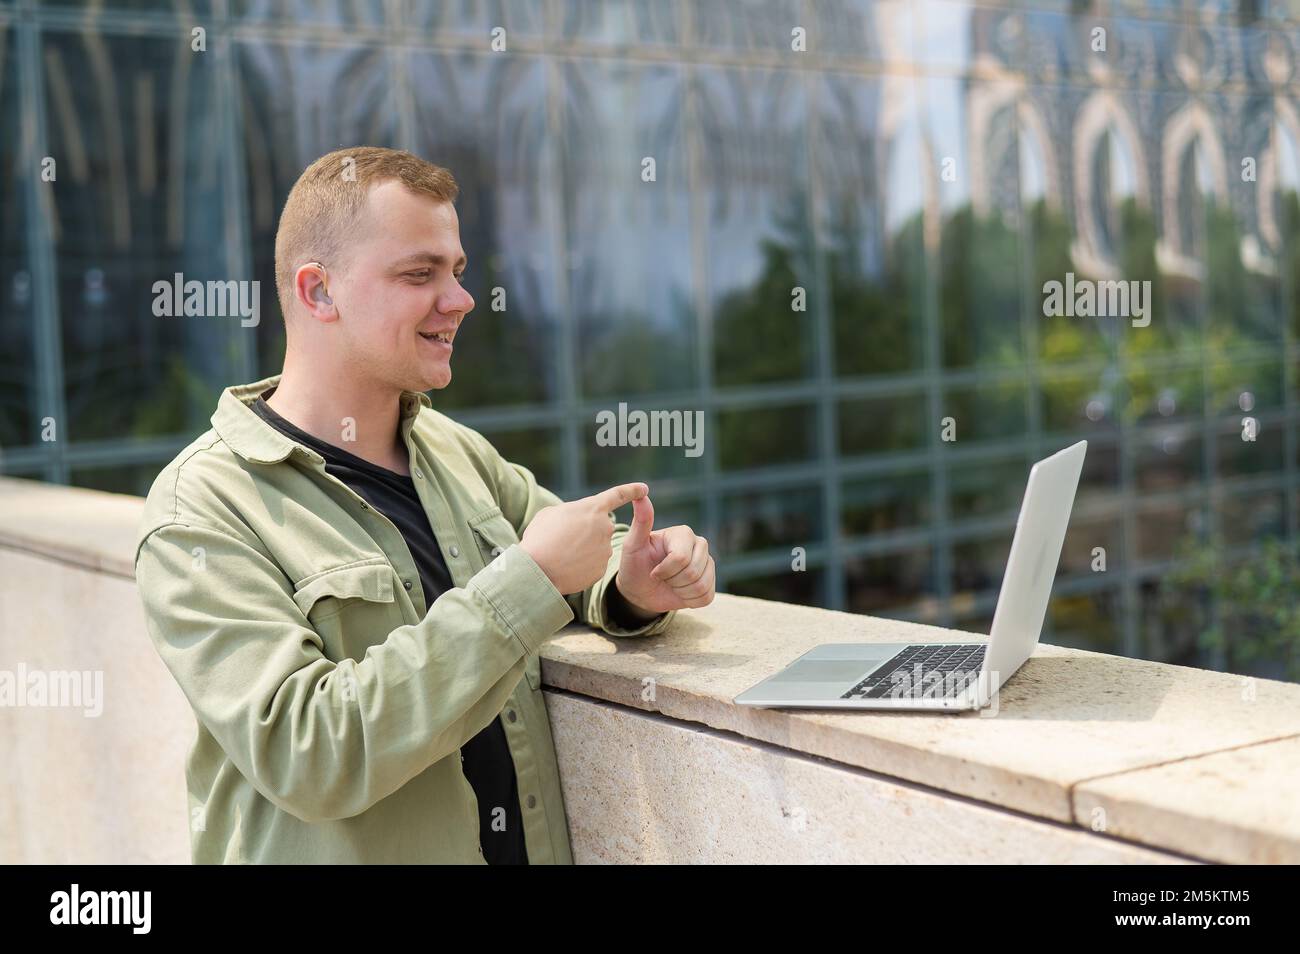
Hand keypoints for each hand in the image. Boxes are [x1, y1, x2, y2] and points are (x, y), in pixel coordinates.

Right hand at [520, 482, 647, 594]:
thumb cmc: (539, 538)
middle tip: (563, 539)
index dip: (632, 490)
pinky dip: (580, 565)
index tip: (644, 489)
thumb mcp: (549, 515)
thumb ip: (568, 513)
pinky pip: (592, 564)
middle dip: (585, 531)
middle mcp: (605, 527)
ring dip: (582, 549)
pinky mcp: (601, 569)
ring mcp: (605, 550)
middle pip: (599, 527)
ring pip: (596, 547)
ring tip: (561, 554)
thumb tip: (572, 522)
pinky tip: (566, 567)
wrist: (537, 570)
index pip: (618, 495)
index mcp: (593, 508)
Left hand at [614, 492, 715, 613]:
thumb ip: (641, 521)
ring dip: (679, 591)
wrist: (640, 590)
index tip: (653, 571)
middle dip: (672, 581)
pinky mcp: (712, 582)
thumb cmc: (635, 565)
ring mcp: (708, 563)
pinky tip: (679, 592)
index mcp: (683, 533)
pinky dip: (689, 600)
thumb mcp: (633, 545)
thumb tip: (641, 495)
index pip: (681, 558)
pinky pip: (706, 597)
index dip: (664, 571)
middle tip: (662, 578)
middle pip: (692, 572)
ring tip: (670, 584)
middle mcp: (700, 545)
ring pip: (700, 586)